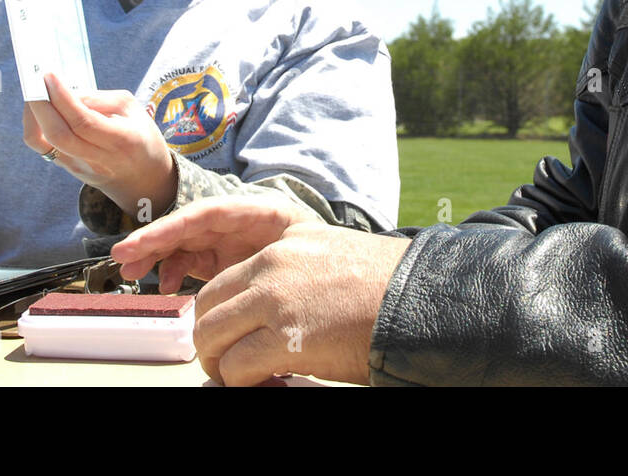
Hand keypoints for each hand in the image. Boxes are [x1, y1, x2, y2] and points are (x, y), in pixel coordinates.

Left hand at [22, 73, 174, 215]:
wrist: (143, 178)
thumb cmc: (140, 136)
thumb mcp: (133, 110)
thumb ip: (100, 99)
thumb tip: (67, 93)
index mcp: (122, 141)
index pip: (84, 121)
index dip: (63, 97)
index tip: (49, 76)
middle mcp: (99, 159)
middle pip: (59, 134)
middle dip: (40, 105)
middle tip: (34, 81)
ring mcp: (81, 167)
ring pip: (44, 143)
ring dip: (32, 114)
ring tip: (34, 93)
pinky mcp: (68, 168)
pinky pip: (42, 147)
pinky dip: (34, 125)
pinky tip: (36, 110)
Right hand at [111, 195, 320, 291]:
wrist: (335, 266)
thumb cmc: (320, 247)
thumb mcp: (301, 241)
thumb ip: (270, 253)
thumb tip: (238, 277)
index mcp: (254, 211)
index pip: (204, 214)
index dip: (169, 228)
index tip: (139, 243)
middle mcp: (234, 223)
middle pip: (186, 227)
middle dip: (153, 241)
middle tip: (124, 260)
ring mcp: (226, 241)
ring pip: (183, 244)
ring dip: (157, 257)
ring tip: (136, 275)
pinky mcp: (221, 259)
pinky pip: (191, 262)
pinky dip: (175, 273)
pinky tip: (169, 288)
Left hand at [192, 223, 409, 385]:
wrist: (421, 301)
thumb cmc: (386, 289)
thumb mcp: (332, 260)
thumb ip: (293, 276)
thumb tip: (267, 313)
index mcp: (284, 243)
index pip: (226, 279)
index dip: (222, 316)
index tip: (235, 337)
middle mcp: (273, 264)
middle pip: (206, 306)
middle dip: (211, 341)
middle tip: (229, 363)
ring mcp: (275, 298)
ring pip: (211, 336)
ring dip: (221, 365)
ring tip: (242, 378)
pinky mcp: (284, 337)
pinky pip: (236, 367)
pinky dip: (242, 383)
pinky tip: (267, 383)